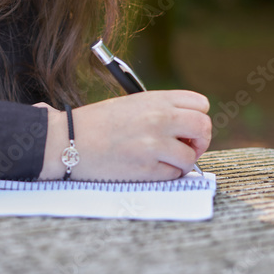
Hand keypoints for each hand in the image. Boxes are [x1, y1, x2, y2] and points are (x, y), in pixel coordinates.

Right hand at [34, 91, 211, 181]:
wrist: (69, 140)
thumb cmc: (98, 123)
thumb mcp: (132, 104)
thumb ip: (161, 110)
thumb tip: (190, 127)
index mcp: (155, 99)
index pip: (200, 104)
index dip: (197, 118)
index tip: (187, 128)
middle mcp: (159, 118)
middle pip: (204, 127)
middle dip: (198, 141)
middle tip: (185, 147)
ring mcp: (154, 144)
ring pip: (191, 156)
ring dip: (181, 162)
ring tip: (161, 160)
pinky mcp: (147, 169)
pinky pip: (174, 175)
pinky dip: (166, 174)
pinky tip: (148, 167)